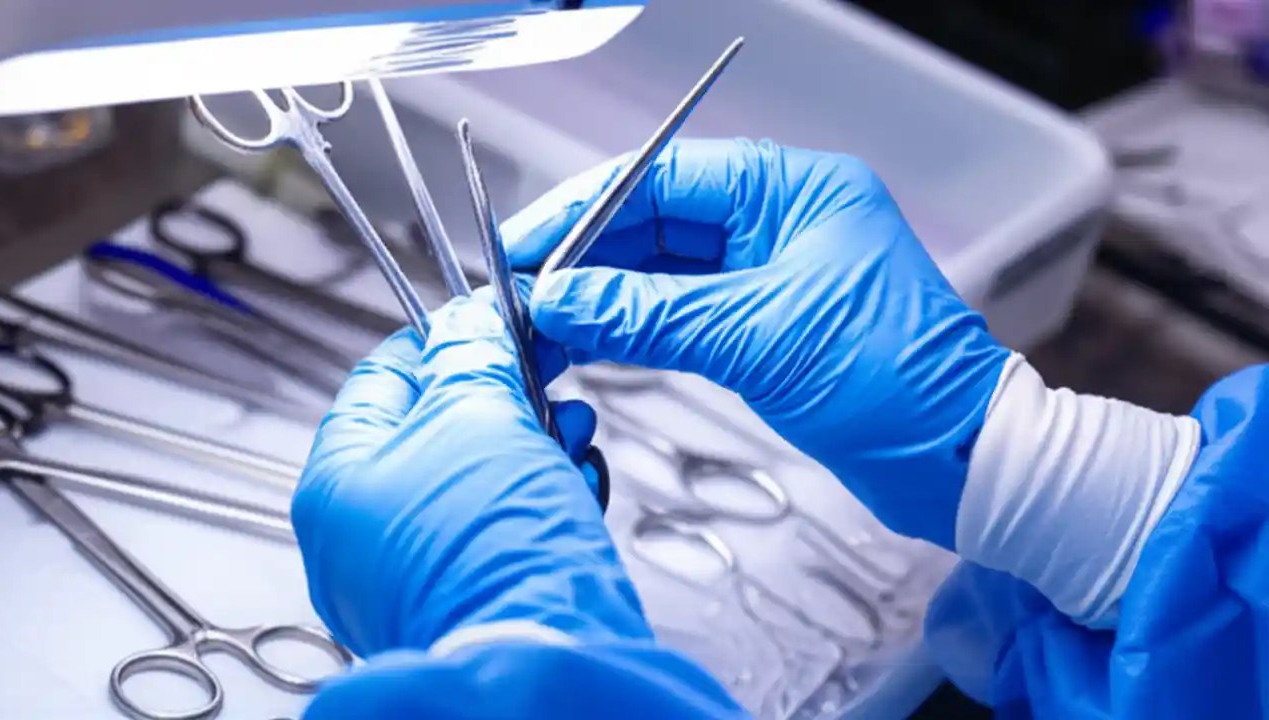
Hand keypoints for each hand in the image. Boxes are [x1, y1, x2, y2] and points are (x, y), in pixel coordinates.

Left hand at [291, 293, 650, 658]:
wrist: (544, 659)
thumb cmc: (493, 555)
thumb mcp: (480, 420)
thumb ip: (469, 358)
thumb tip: (468, 322)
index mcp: (337, 484)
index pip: (379, 379)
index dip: (440, 340)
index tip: (487, 322)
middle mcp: (362, 535)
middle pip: (430, 428)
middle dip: (498, 394)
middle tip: (539, 372)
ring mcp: (413, 571)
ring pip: (471, 476)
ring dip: (527, 439)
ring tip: (569, 426)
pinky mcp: (468, 595)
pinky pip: (496, 526)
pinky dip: (535, 493)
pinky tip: (573, 478)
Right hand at [505, 138, 1011, 548]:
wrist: (959, 460)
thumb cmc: (896, 382)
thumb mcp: (758, 336)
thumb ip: (650, 314)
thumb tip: (562, 299)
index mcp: (792, 191)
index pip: (662, 179)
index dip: (584, 211)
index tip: (525, 243)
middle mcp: (779, 221)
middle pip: (654, 225)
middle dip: (584, 259)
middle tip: (519, 295)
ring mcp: (770, 275)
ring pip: (662, 274)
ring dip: (602, 299)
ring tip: (540, 327)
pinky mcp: (764, 327)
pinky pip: (681, 316)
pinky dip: (634, 331)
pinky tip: (587, 344)